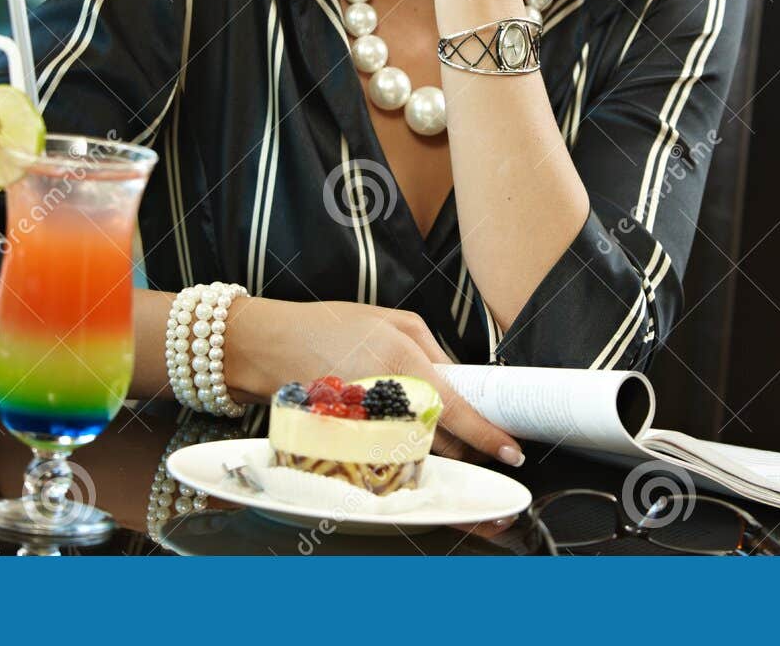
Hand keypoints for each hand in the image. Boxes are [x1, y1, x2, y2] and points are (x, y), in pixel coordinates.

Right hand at [222, 296, 523, 464]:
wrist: (268, 345)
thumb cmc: (327, 327)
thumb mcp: (393, 320)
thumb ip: (434, 351)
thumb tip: (462, 381)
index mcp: (404, 361)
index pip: (458, 410)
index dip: (489, 437)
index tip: (511, 450)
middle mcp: (385, 397)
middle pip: (443, 441)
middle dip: (465, 445)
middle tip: (476, 439)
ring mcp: (363, 425)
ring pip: (417, 455)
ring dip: (433, 450)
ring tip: (420, 428)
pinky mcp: (343, 443)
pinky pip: (385, 459)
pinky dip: (399, 453)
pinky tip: (389, 434)